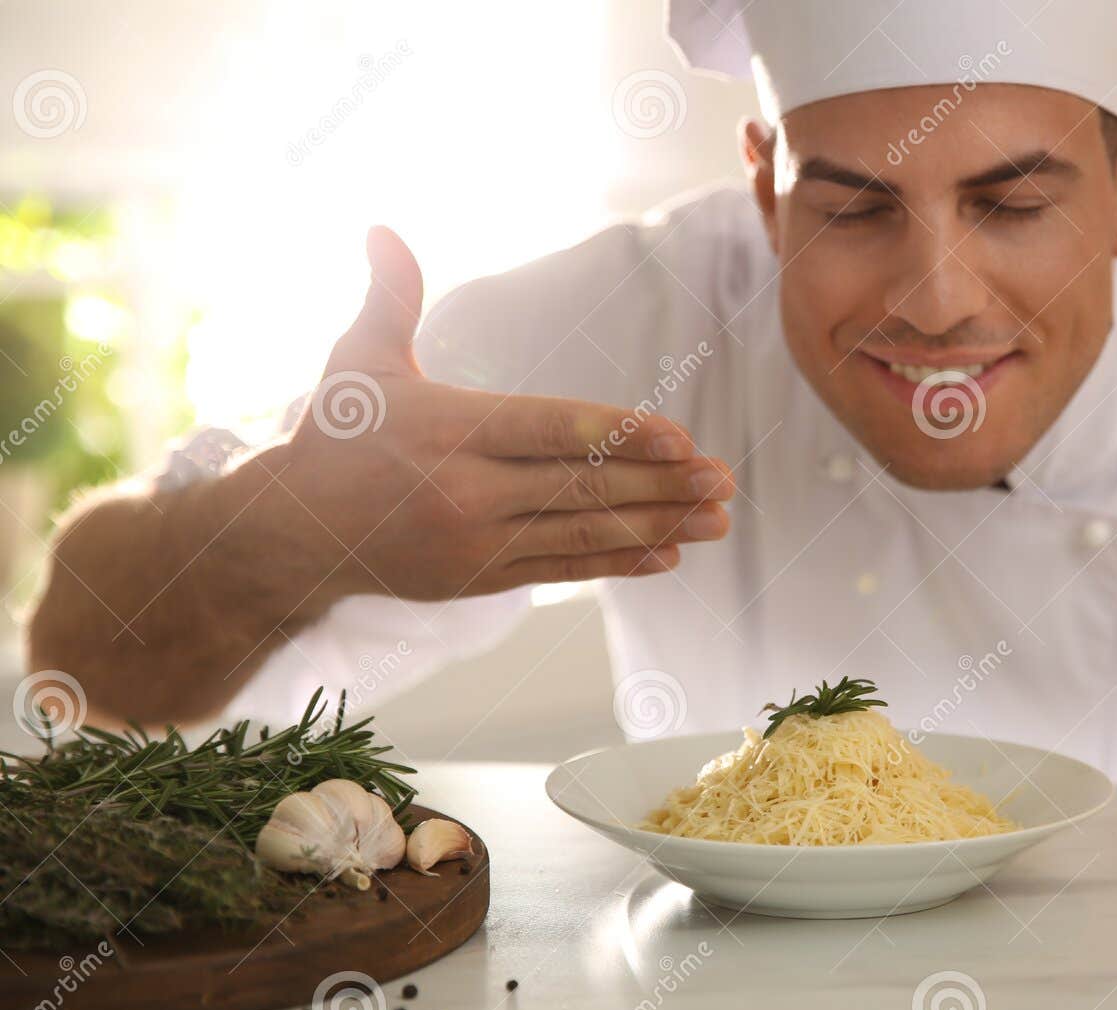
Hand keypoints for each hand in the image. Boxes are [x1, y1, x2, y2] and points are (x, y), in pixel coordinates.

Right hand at [240, 227, 731, 606]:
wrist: (293, 535)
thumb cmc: (334, 437)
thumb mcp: (357, 360)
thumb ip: (389, 296)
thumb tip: (381, 226)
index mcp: (448, 428)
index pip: (550, 430)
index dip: (620, 435)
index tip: (682, 437)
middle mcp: (467, 491)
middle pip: (583, 487)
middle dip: (663, 484)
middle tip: (725, 478)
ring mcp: (478, 541)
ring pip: (584, 534)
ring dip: (660, 526)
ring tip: (718, 518)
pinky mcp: (482, 578)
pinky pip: (564, 569)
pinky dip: (620, 563)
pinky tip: (670, 555)